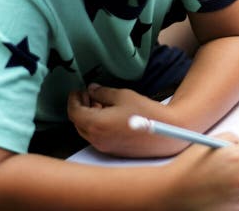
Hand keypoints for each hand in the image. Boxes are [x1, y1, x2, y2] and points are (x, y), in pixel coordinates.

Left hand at [67, 84, 182, 157]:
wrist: (165, 131)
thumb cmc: (145, 112)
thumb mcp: (123, 95)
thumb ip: (103, 92)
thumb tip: (92, 89)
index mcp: (96, 124)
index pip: (74, 112)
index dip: (73, 99)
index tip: (77, 91)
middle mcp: (97, 138)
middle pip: (78, 123)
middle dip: (80, 107)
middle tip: (86, 95)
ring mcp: (104, 146)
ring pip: (87, 131)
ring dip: (88, 116)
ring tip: (98, 103)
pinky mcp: (112, 150)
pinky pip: (97, 137)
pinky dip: (96, 125)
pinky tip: (107, 114)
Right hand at [167, 134, 238, 210]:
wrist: (171, 192)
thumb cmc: (187, 166)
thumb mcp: (210, 140)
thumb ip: (232, 139)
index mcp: (237, 158)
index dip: (238, 149)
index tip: (230, 153)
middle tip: (221, 168)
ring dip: (236, 180)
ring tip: (215, 180)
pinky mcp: (236, 210)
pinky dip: (232, 195)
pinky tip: (215, 191)